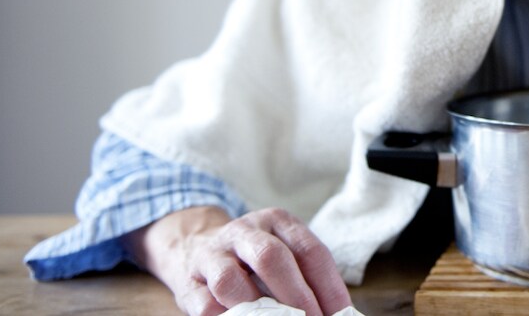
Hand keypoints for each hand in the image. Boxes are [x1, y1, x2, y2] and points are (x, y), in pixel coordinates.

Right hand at [124, 206, 352, 315]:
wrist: (196, 247)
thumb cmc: (254, 260)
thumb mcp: (285, 254)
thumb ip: (307, 277)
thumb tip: (334, 313)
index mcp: (277, 221)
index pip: (310, 251)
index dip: (328, 286)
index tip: (340, 313)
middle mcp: (244, 232)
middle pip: (271, 258)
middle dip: (296, 296)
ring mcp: (212, 255)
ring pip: (229, 280)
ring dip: (256, 310)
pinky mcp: (189, 283)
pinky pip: (205, 305)